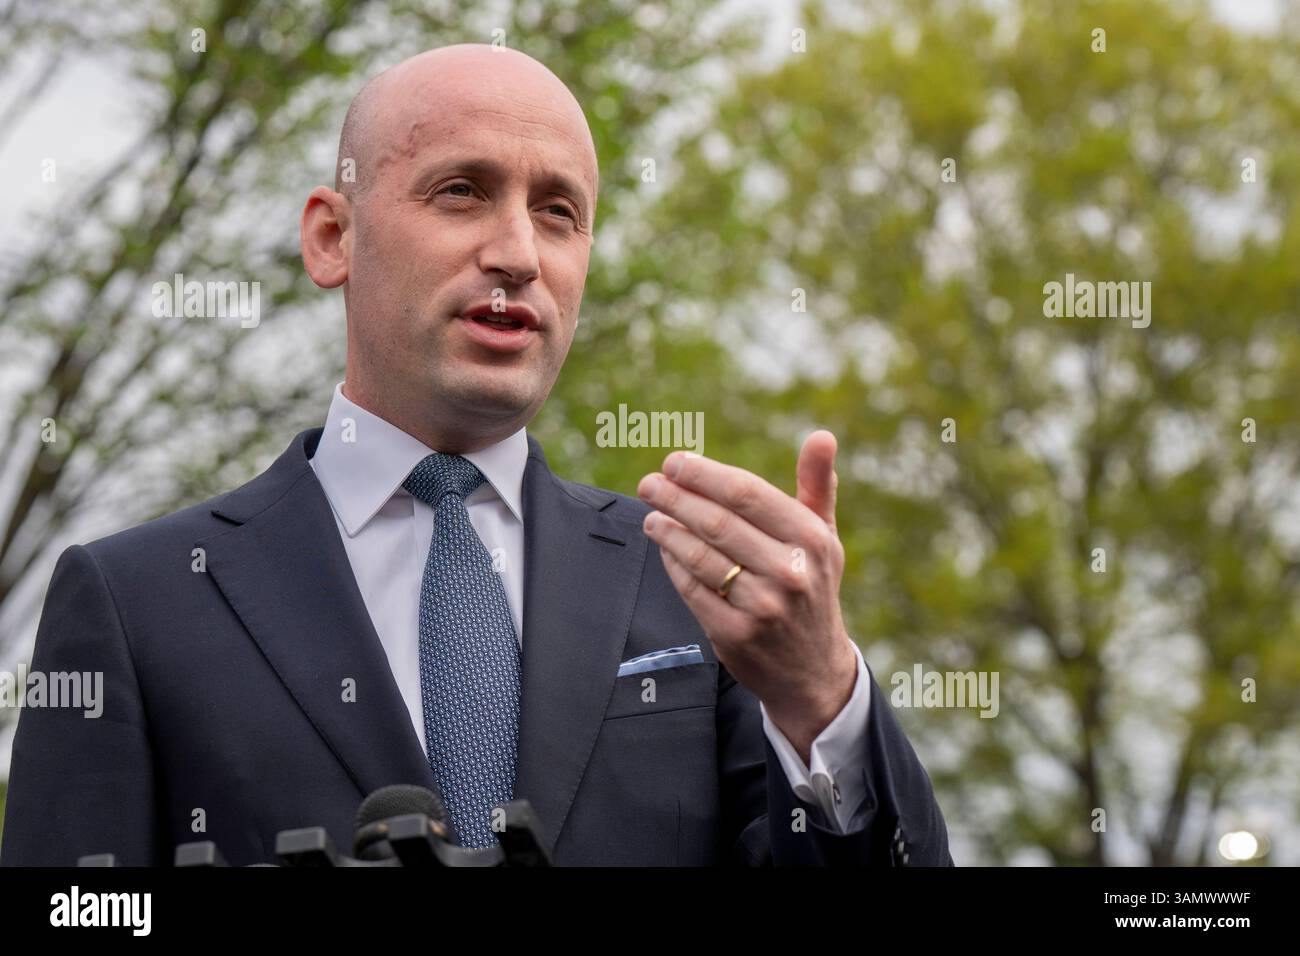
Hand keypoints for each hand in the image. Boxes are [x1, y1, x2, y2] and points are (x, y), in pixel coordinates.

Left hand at [636, 430, 857, 763]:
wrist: (813, 670)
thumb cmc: (811, 587)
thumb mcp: (823, 538)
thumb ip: (816, 485)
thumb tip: (821, 436)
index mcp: (810, 539)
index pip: (747, 494)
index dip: (704, 474)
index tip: (675, 462)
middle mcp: (789, 572)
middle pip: (717, 522)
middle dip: (675, 498)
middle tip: (649, 484)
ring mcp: (761, 606)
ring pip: (699, 556)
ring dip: (667, 530)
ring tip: (651, 514)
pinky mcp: (734, 634)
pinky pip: (691, 589)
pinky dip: (672, 564)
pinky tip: (664, 548)